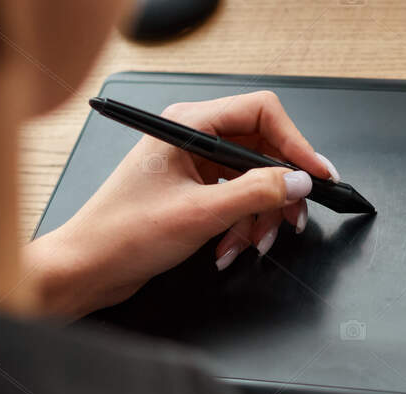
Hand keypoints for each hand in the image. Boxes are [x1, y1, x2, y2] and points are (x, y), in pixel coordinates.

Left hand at [25, 91, 339, 319]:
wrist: (88, 268)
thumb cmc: (122, 234)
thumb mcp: (201, 214)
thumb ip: (257, 193)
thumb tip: (298, 180)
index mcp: (188, 124)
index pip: (262, 113)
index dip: (296, 143)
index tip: (316, 174)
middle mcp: (192, 138)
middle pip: (263, 150)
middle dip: (278, 192)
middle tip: (290, 219)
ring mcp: (194, 165)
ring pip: (254, 180)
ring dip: (258, 217)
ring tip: (249, 244)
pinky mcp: (195, 190)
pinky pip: (237, 200)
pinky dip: (241, 226)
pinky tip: (228, 248)